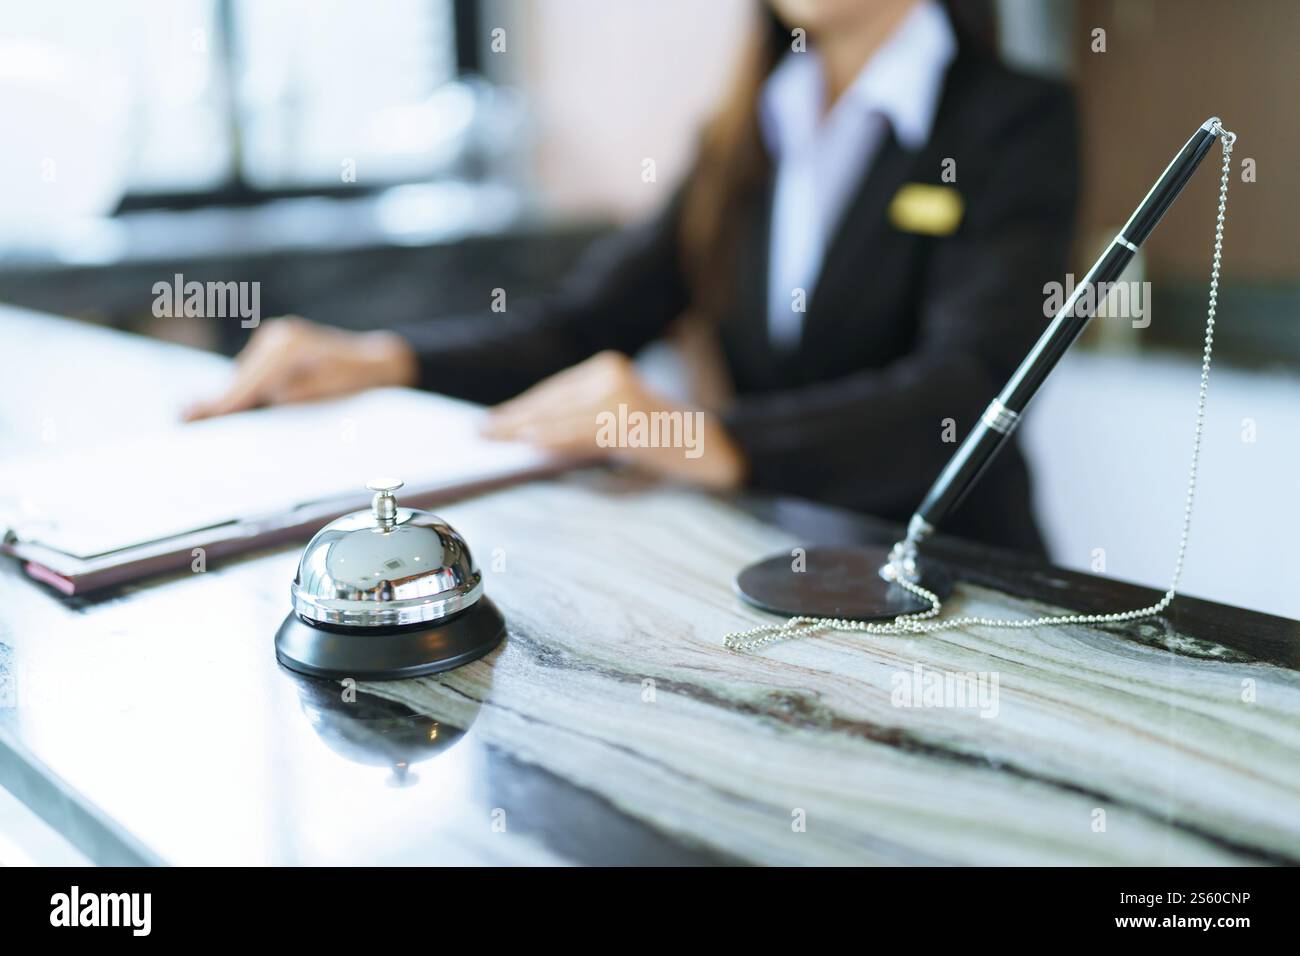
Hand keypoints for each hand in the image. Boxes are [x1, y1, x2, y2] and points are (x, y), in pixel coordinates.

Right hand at [184, 317, 417, 419]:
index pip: (246, 383)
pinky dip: (249, 387)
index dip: (222, 402)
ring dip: (237, 396)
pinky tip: (237, 403)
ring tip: (206, 414)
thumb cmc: (358, 381)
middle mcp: (278, 336)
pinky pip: (255, 371)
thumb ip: (289, 396)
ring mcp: (276, 337)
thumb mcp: (325, 393)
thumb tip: (259, 400)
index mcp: (287, 346)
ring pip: (245, 375)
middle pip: (240, 379)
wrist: (380, 361)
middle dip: (223, 401)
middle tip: (185, 418)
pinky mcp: (278, 344)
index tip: (192, 416)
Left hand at [482, 351, 746, 489]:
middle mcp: (612, 372)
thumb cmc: (662, 449)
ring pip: (561, 413)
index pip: (553, 392)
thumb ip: (576, 432)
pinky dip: (555, 435)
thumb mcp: (613, 434)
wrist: (714, 451)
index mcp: (607, 371)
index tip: (488, 424)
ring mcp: (621, 390)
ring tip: (496, 439)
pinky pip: (583, 428)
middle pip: (551, 399)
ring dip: (525, 427)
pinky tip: (530, 442)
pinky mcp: (629, 413)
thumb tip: (529, 441)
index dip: (518, 409)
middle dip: (513, 418)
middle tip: (480, 434)